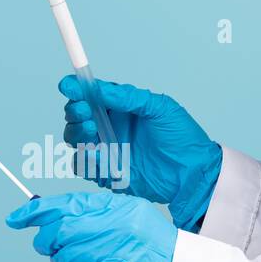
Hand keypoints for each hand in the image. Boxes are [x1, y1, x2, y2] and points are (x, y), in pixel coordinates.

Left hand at [6, 190, 177, 261]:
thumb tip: (50, 217)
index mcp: (118, 207)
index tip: (15, 218)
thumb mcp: (134, 217)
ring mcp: (111, 252)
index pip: (65, 203)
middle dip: (50, 244)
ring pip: (63, 258)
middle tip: (58, 251)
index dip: (35, 212)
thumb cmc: (157, 251)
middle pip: (57, 232)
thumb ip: (96, 214)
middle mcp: (113, 225)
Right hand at [60, 75, 221, 232]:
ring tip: (93, 132)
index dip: (75, 88)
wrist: (191, 174)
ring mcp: (106, 150)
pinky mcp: (106, 172)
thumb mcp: (159, 108)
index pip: (89, 94)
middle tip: (86, 113)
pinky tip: (99, 157)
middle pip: (76, 116)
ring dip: (76, 134)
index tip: (69, 87)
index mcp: (120, 107)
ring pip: (74, 140)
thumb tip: (99, 88)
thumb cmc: (182, 138)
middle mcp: (109, 126)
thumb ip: (127, 97)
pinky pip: (83, 166)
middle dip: (74, 112)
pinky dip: (85, 160)